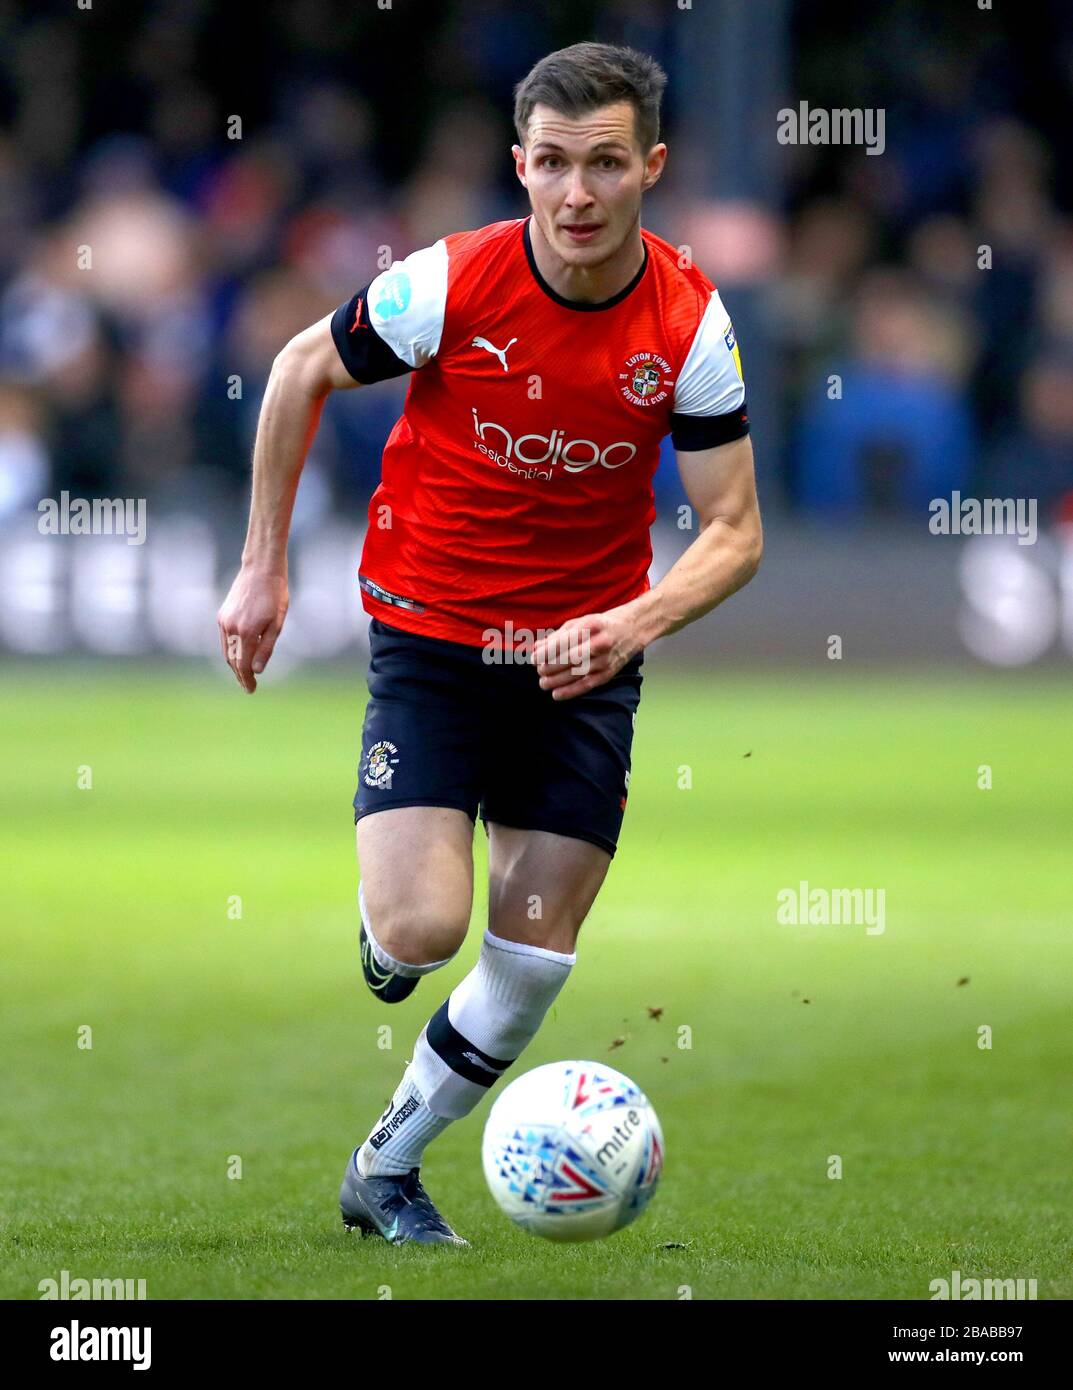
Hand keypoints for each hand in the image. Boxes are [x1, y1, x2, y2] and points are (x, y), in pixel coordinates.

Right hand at [217, 564, 288, 692]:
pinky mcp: (222, 615)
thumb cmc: (275, 595)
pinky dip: (230, 651)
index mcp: (247, 632)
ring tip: (244, 675)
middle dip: (240, 676)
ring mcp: (224, 621)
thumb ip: (266, 648)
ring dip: (234, 665)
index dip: (247, 680)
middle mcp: (231, 628)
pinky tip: (238, 655)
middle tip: (248, 687)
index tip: (251, 690)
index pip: (243, 665)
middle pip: (232, 661)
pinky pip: (224, 640)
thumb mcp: (277, 623)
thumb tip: (256, 670)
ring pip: (226, 651)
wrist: (261, 569)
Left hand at [531, 607, 643, 700]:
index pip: (565, 641)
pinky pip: (587, 684)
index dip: (547, 652)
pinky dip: (570, 691)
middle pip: (570, 658)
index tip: (534, 658)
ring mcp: (606, 659)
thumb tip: (536, 648)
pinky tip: (556, 695)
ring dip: (557, 681)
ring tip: (543, 683)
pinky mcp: (609, 672)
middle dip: (550, 667)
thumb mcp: (580, 623)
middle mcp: (600, 642)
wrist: (634, 628)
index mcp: (591, 625)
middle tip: (539, 670)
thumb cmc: (601, 624)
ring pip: (577, 673)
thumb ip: (558, 636)